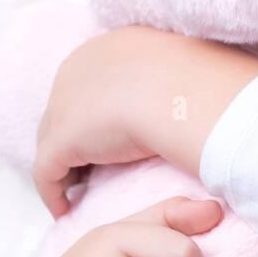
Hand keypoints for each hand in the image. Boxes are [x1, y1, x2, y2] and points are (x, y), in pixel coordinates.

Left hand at [34, 26, 257, 216]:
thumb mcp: (195, 66)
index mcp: (113, 46)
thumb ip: (185, 77)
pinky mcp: (62, 139)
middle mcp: (80, 67)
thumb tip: (206, 91)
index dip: (102, 110)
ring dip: (64, 165)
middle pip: (66, 108)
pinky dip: (53, 191)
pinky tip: (65, 210)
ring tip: (77, 190)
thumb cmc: (210, 79)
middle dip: (76, 136)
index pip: (94, 81)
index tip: (115, 136)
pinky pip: (47, 171)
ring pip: (53, 138)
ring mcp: (66, 102)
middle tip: (92, 167)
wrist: (193, 93)